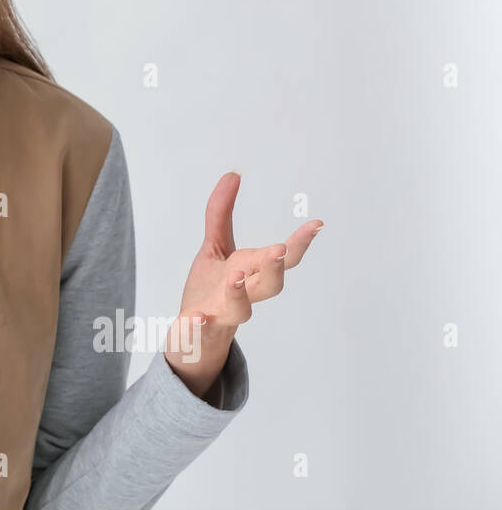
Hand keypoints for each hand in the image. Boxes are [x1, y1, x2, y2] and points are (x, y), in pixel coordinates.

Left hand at [165, 171, 323, 399]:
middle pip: (269, 285)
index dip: (300, 243)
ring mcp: (223, 313)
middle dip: (274, 268)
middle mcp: (244, 294)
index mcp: (251, 272)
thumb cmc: (211, 289)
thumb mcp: (215, 247)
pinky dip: (197, 326)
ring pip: (240, 310)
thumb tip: (233, 173)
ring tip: (234, 277)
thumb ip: (220, 213)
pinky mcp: (200, 329)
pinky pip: (201, 331)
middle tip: (277, 250)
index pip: (281, 259)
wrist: (194, 336)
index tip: (316, 224)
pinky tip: (192, 319)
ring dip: (238, 294)